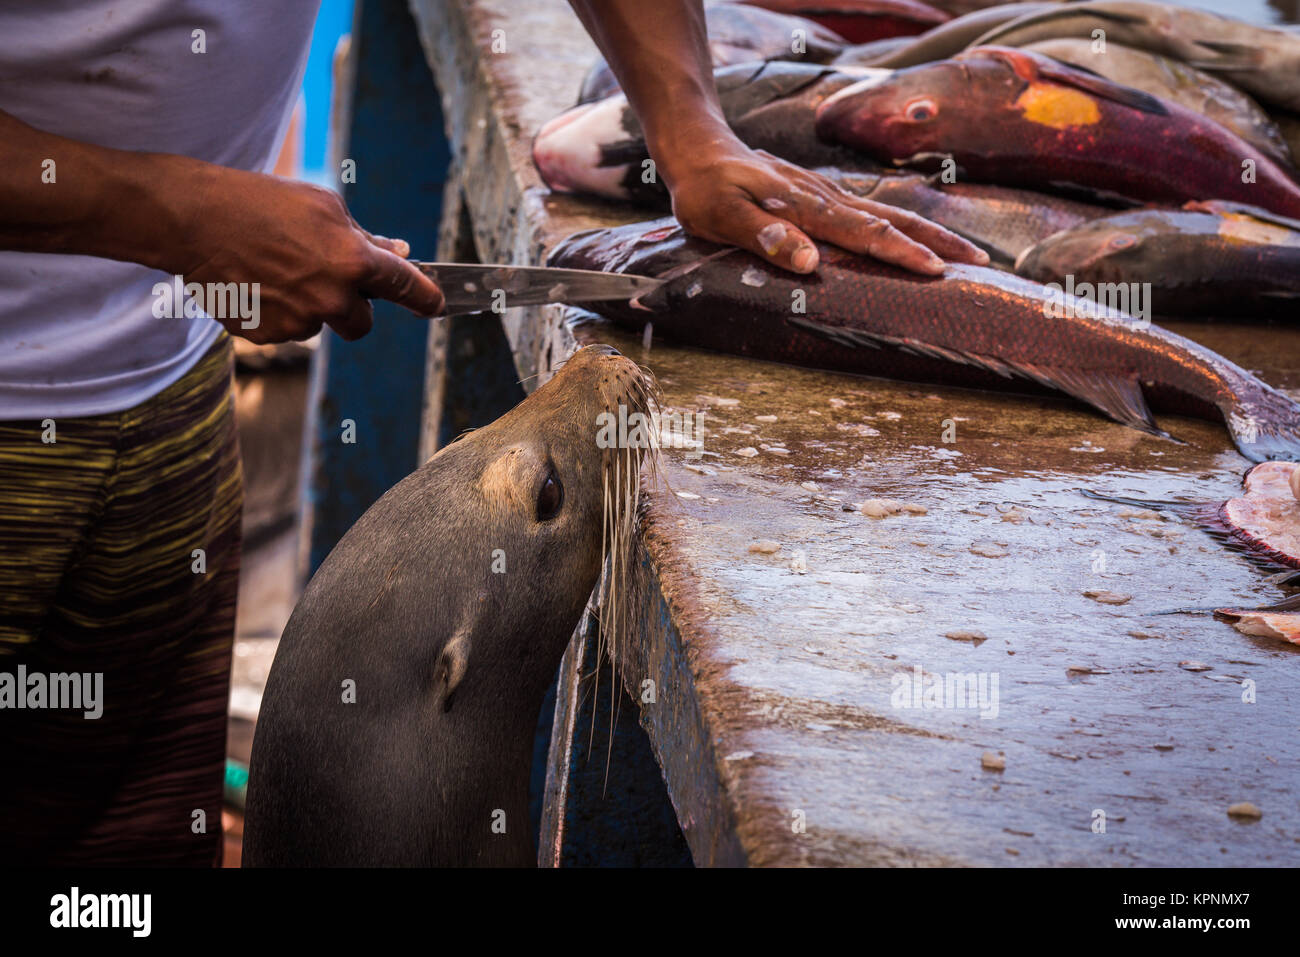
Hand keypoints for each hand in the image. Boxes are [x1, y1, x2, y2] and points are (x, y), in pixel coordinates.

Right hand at [173, 165, 443, 343]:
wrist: (195, 220)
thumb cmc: (263, 203)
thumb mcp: (323, 206)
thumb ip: (365, 237)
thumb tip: (400, 252)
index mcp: (353, 262)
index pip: (406, 288)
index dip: (426, 298)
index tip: (436, 304)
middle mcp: (331, 299)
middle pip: (363, 323)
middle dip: (353, 307)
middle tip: (327, 279)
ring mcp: (299, 322)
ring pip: (320, 324)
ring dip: (310, 305)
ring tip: (276, 268)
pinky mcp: (268, 336)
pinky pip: (287, 330)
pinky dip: (278, 312)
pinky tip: (256, 282)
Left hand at [659, 134, 988, 275]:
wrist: (699, 150)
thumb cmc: (706, 189)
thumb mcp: (721, 215)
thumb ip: (764, 236)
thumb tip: (809, 261)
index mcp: (809, 208)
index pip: (866, 233)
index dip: (902, 253)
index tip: (937, 270)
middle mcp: (826, 200)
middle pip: (892, 220)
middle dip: (938, 240)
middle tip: (980, 261)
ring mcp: (827, 197)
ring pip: (887, 214)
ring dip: (927, 233)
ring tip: (963, 252)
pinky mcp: (821, 198)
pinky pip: (869, 214)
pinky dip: (899, 227)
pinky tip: (912, 237)